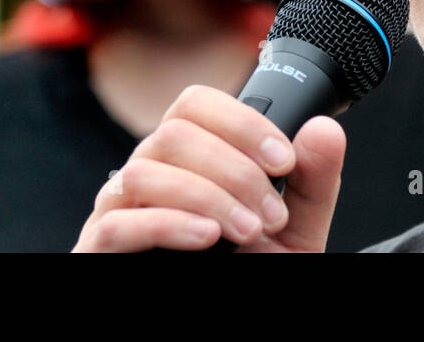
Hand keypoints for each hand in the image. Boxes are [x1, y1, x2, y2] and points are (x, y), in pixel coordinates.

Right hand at [73, 84, 345, 252]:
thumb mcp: (296, 229)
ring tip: (247, 232)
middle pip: (173, 132)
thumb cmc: (253, 272)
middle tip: (272, 214)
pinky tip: (205, 238)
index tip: (283, 161)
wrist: (233, 331)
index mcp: (189, 156)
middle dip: (233, 169)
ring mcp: (119, 210)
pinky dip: (167, 224)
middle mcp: (150, 173)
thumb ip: (312, 180)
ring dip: (206, 197)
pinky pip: (116, 224)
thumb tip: (324, 128)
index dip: (241, 122)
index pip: (195, 104)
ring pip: (143, 172)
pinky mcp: (98, 250)